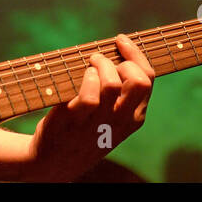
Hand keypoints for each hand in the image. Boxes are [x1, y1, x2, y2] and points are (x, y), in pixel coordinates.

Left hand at [26, 33, 153, 181]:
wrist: (54, 161)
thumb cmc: (84, 129)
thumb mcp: (111, 116)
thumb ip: (120, 91)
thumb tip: (118, 50)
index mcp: (134, 117)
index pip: (148, 78)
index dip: (135, 54)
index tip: (120, 41)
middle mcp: (120, 120)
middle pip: (139, 80)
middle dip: (123, 59)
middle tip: (102, 58)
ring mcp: (99, 122)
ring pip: (112, 84)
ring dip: (100, 64)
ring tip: (89, 64)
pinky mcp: (76, 120)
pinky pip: (89, 95)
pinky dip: (85, 78)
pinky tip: (78, 78)